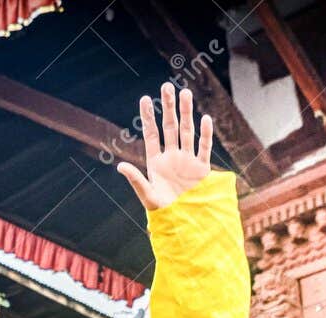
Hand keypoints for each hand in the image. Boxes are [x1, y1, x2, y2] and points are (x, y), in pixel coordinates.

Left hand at [116, 83, 212, 212]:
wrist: (184, 224)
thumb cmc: (163, 213)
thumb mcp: (147, 195)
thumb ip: (136, 179)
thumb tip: (120, 165)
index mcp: (156, 162)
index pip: (152, 134)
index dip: (148, 116)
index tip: (145, 98)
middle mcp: (172, 157)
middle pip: (170, 127)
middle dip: (168, 107)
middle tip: (167, 86)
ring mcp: (188, 161)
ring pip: (187, 132)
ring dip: (186, 113)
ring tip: (185, 93)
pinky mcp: (202, 170)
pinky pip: (204, 148)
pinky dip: (205, 135)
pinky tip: (205, 119)